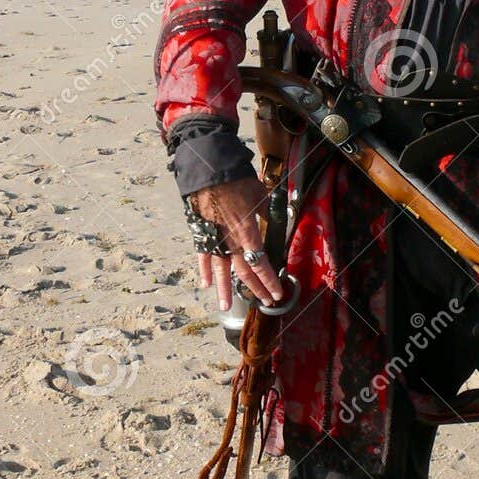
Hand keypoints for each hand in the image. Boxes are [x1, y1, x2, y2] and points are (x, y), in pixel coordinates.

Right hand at [191, 175, 285, 309]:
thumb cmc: (237, 180)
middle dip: (256, 288)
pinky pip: (203, 257)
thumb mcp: (260, 194)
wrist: (209, 172)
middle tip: (264, 302)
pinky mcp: (202, 235)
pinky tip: (206, 284)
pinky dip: (204, 270)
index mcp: (248, 233)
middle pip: (245, 272)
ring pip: (221, 271)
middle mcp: (231, 242)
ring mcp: (215, 240)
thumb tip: (272, 217)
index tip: (277, 293)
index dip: (269, 281)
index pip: (261, 264)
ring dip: (225, 290)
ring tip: (226, 306)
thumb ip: (266, 211)